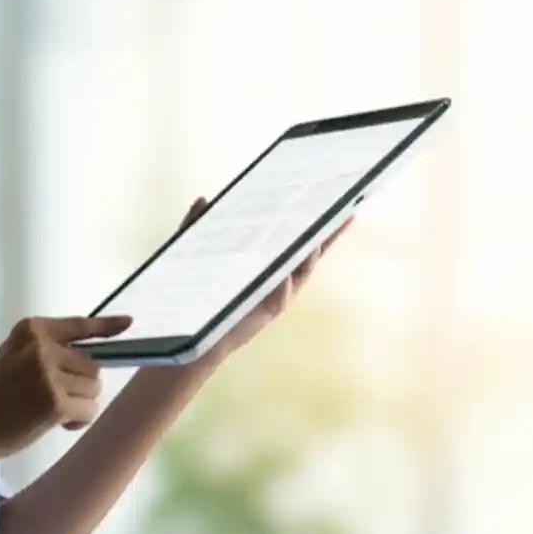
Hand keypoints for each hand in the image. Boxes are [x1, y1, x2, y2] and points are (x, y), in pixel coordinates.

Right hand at [0, 316, 132, 461]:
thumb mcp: (13, 358)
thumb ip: (46, 351)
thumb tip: (94, 358)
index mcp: (32, 330)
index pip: (78, 324)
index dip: (106, 326)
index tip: (128, 323)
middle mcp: (42, 346)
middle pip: (93, 364)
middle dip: (81, 384)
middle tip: (52, 398)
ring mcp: (48, 373)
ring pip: (94, 388)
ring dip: (79, 404)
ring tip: (49, 411)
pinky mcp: (55, 401)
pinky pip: (89, 410)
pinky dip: (78, 421)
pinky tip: (57, 424)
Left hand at [178, 196, 353, 359]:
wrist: (189, 333)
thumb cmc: (197, 294)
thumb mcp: (194, 253)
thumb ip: (197, 227)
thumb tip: (203, 200)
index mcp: (268, 263)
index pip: (296, 239)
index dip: (316, 222)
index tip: (333, 200)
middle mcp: (279, 279)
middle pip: (310, 252)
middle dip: (328, 234)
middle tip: (343, 211)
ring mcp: (276, 296)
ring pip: (299, 273)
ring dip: (309, 256)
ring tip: (317, 238)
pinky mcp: (266, 313)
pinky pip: (279, 296)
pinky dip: (283, 284)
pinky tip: (284, 272)